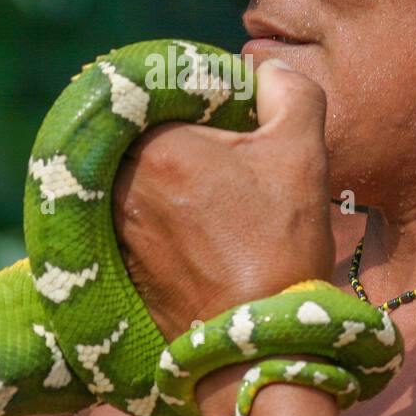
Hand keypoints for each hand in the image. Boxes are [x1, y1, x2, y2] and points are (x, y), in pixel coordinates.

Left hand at [112, 59, 334, 341]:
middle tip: (220, 152)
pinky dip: (155, 213)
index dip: (198, 98)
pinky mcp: (117, 262)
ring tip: (208, 193)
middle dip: (176, 136)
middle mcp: (120, 182)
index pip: (163, 95)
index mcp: (155, 145)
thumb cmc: (279, 241)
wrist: (255, 343)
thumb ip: (288, 91)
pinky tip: (192, 228)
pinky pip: (128, 217)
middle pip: (142, 135)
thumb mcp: (302, 151)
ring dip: (162, 175)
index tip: (229, 114)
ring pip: (133, 177)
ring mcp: (113, 226)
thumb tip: (263, 71)